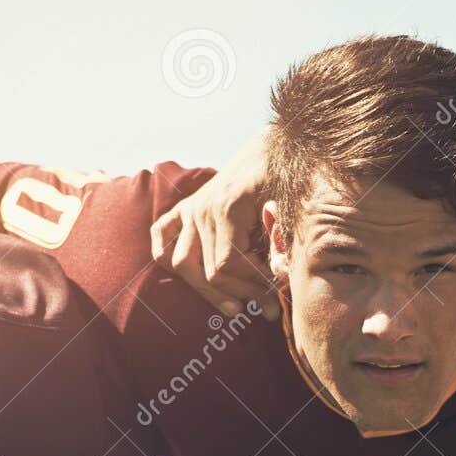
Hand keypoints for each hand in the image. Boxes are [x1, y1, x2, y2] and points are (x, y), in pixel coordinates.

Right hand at [150, 131, 278, 320]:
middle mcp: (202, 209)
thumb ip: (284, 240)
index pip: (226, 266)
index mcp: (228, 207)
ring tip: (236, 306)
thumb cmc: (288, 175)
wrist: (275, 145)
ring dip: (208, 291)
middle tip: (268, 310)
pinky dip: (168, 257)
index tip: (275, 301)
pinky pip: (162, 237)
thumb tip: (278, 275)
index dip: (251, 289)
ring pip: (183, 264)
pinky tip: (196, 276)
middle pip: (207, 271)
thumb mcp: (293, 204)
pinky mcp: (185, 207)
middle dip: (240, 295)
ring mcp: (191, 208)